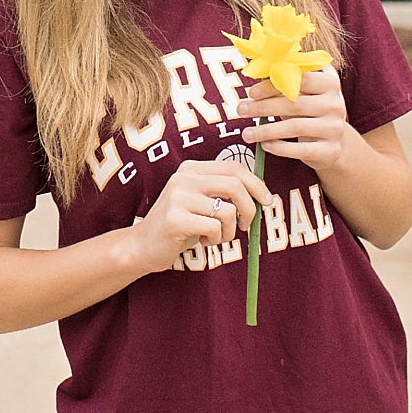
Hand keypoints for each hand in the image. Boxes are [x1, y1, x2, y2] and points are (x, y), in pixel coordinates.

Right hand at [126, 159, 273, 273]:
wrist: (144, 245)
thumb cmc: (180, 224)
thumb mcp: (200, 201)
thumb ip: (222, 192)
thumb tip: (261, 193)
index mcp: (191, 169)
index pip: (234, 167)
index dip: (256, 184)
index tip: (267, 201)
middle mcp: (183, 178)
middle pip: (235, 185)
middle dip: (250, 208)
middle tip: (246, 225)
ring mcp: (178, 197)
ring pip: (228, 211)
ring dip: (230, 230)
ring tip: (216, 235)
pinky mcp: (176, 218)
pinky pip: (215, 228)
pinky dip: (216, 239)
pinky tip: (203, 240)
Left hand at [236, 68, 351, 170]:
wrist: (331, 142)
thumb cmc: (307, 112)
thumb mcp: (300, 95)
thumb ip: (283, 84)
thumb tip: (253, 71)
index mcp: (329, 84)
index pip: (299, 80)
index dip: (273, 86)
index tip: (251, 92)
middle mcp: (335, 105)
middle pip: (295, 104)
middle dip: (264, 107)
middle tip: (241, 110)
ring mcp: (335, 129)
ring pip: (296, 127)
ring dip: (266, 130)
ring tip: (246, 133)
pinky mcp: (331, 150)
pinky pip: (302, 150)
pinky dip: (281, 148)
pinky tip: (264, 145)